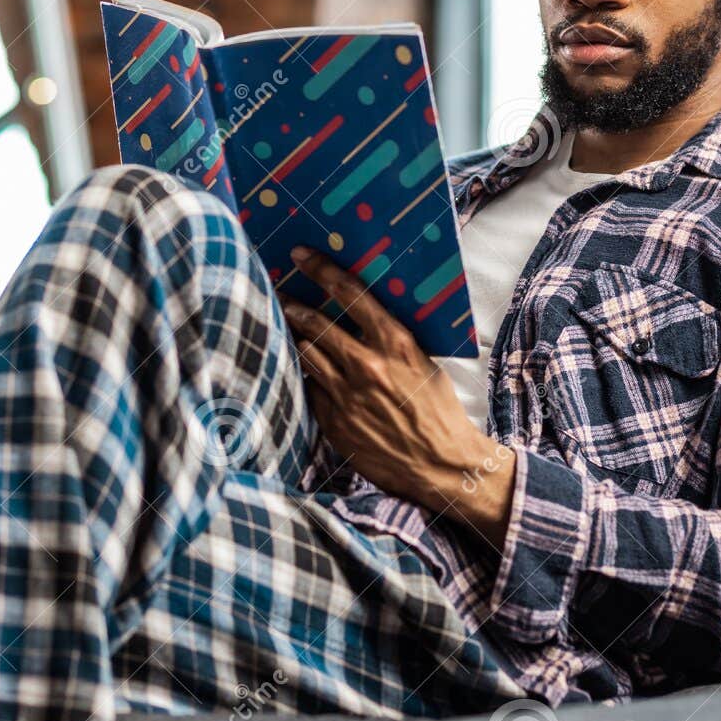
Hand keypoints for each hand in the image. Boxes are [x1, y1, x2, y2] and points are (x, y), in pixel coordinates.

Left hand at [280, 247, 515, 547]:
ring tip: (285, 325)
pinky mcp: (334, 420)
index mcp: (395, 344)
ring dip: (294, 336)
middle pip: (316, 322)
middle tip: (279, 291)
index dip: (322, 270)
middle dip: (293, 302)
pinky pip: (312, 388)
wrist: (441, 464)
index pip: (350, 294)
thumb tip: (368, 315)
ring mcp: (346, 394)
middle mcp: (366, 364)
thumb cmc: (438, 411)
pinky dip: (309, 376)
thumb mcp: (425, 363)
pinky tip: (307, 370)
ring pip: (306, 353)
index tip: (302, 255)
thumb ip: (393, 340)